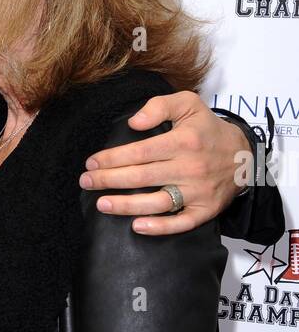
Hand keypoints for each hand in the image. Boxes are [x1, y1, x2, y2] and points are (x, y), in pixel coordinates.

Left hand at [79, 91, 251, 235]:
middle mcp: (190, 167)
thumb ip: (159, 106)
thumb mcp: (188, 104)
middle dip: (109, 180)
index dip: (112, 158)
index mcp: (184, 141)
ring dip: (126, 206)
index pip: (140, 152)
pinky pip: (180, 223)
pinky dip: (159, 227)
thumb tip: (133, 123)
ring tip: (101, 204)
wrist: (243, 155)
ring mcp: (198, 191)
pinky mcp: (205, 210)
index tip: (92, 162)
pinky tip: (137, 226)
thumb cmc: (207, 129)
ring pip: (156, 202)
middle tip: (86, 182)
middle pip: (141, 177)